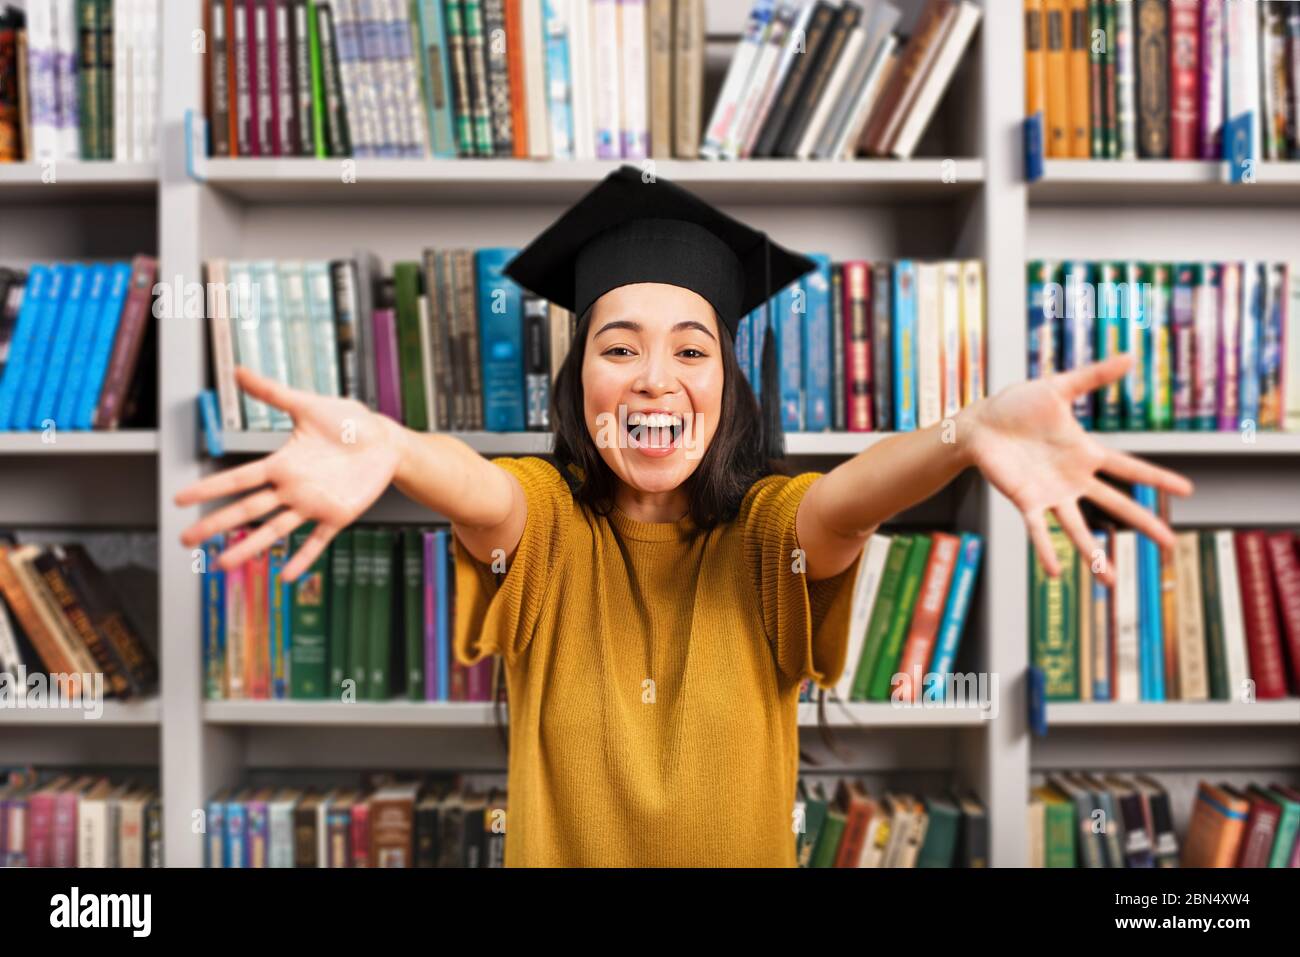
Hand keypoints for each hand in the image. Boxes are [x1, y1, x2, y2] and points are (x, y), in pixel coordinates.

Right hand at [176, 366, 403, 580]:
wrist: (386, 440)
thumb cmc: (349, 422)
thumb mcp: (308, 405)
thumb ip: (273, 393)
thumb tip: (237, 370)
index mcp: (282, 464)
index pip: (237, 479)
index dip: (209, 489)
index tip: (180, 500)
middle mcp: (292, 488)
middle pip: (246, 509)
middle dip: (216, 524)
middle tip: (185, 540)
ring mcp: (313, 504)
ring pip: (275, 530)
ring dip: (250, 547)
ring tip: (222, 564)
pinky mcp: (338, 515)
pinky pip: (317, 541)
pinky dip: (303, 558)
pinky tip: (285, 576)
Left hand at [962, 352, 1193, 585]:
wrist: (979, 423)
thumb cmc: (1016, 405)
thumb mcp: (1058, 388)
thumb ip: (1093, 376)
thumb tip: (1130, 356)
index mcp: (1086, 453)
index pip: (1130, 467)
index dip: (1157, 479)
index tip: (1188, 492)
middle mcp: (1074, 479)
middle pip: (1116, 505)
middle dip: (1144, 524)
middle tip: (1171, 546)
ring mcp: (1051, 494)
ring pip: (1079, 529)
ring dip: (1095, 556)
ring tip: (1111, 583)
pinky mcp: (1025, 501)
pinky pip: (1038, 530)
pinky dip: (1045, 549)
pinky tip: (1055, 572)